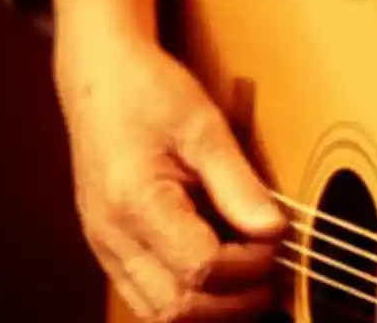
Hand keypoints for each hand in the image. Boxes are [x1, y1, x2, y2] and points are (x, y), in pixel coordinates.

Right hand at [54, 28, 286, 320]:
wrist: (98, 77)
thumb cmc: (147, 92)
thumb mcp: (204, 125)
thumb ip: (238, 182)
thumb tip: (273, 229)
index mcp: (136, 202)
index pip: (200, 268)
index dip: (249, 264)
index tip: (278, 240)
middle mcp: (112, 235)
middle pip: (177, 306)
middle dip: (235, 300)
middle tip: (275, 273)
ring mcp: (106, 246)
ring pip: (159, 312)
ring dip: (212, 308)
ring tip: (254, 280)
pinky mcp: (110, 247)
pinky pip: (147, 296)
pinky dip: (188, 297)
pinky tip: (223, 275)